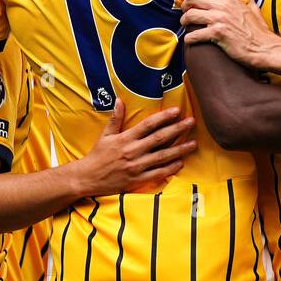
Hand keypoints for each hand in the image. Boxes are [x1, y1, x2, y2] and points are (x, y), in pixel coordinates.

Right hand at [69, 99, 196, 195]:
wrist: (87, 178)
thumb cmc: (97, 155)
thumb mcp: (105, 135)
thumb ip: (115, 118)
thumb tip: (119, 100)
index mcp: (125, 138)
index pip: (148, 125)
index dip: (163, 117)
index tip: (177, 110)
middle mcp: (133, 151)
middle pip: (160, 138)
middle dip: (177, 129)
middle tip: (192, 122)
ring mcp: (136, 166)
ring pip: (162, 156)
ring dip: (180, 149)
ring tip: (193, 143)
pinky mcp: (137, 180)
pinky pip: (157, 174)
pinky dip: (170, 168)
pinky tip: (181, 162)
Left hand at [181, 0, 280, 69]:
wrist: (264, 48)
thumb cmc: (259, 31)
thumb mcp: (254, 9)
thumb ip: (246, 1)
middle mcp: (223, 5)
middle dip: (185, 5)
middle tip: (186, 12)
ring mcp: (219, 19)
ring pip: (190, 15)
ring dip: (184, 21)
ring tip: (186, 25)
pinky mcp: (217, 34)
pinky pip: (194, 35)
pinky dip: (189, 38)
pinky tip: (190, 40)